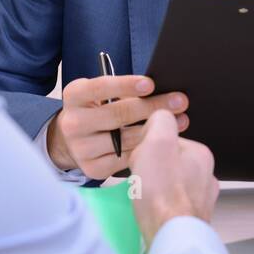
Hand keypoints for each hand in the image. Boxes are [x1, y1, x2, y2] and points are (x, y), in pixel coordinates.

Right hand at [46, 74, 188, 179]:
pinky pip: (126, 158)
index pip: (100, 88)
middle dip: (153, 106)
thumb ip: (123, 91)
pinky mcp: (92, 168)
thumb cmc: (96, 110)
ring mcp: (81, 148)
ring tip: (181, 121)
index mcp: (74, 95)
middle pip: (118, 114)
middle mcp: (73, 123)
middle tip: (180, 101)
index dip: (126, 85)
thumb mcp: (100, 94)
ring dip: (156, 131)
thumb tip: (160, 90)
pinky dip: (146, 150)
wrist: (72, 141)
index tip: (151, 84)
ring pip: (125, 139)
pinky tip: (163, 144)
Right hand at [129, 109, 218, 243]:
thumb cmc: (163, 195)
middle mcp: (206, 177)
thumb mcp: (156, 143)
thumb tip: (159, 117)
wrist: (170, 238)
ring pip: (170, 185)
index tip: (142, 155)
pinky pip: (170, 206)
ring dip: (155, 188)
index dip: (148, 145)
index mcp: (200, 154)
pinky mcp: (191, 220)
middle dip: (152, 168)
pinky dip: (159, 207)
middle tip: (142, 178)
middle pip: (169, 162)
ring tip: (145, 197)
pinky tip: (151, 211)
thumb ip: (160, 122)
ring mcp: (200, 201)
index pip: (169, 139)